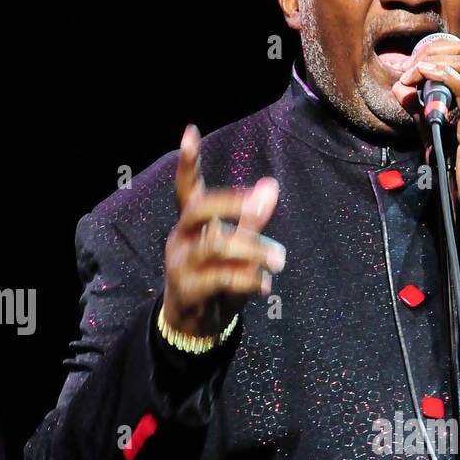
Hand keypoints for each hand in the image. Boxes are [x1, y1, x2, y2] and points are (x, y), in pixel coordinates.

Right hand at [162, 124, 283, 337]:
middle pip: (199, 209)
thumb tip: (271, 185)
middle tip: (263, 204)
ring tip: (279, 260)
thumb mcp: (237, 249)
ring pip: (215, 246)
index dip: (188, 162)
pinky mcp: (187, 291)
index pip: (187, 189)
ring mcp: (180, 265)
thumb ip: (252, 220)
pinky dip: (246, 281)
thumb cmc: (217, 281)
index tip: (190, 131)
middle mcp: (181, 239)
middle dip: (232, 203)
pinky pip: (219, 279)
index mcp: (191, 225)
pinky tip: (264, 287)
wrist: (195, 328)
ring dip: (252, 250)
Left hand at [391, 38, 459, 231]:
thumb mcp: (440, 137)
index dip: (439, 48)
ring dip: (434, 60)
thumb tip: (400, 89)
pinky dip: (443, 76)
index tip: (413, 61)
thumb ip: (421, 112)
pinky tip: (425, 74)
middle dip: (433, 49)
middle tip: (408, 64)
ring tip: (411, 72)